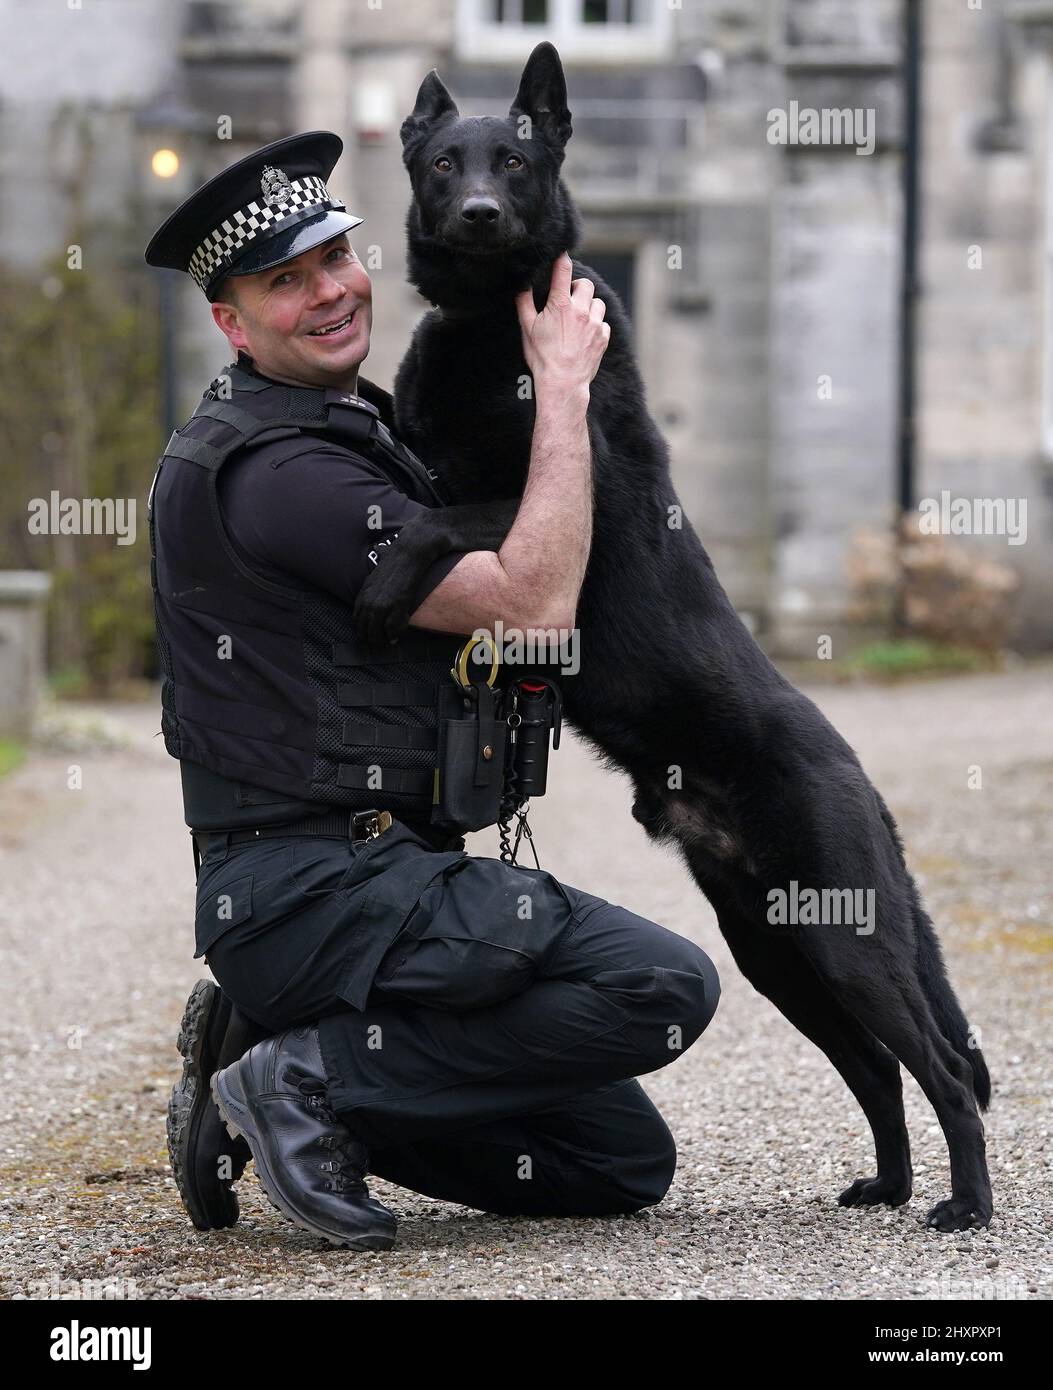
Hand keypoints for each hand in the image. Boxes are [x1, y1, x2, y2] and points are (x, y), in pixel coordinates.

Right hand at [514, 252, 609, 398]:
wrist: (563, 383)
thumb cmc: (542, 357)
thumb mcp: (527, 329)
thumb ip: (524, 303)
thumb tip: (522, 285)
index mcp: (560, 305)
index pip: (563, 271)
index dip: (562, 258)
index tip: (563, 252)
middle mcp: (581, 311)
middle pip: (585, 284)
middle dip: (577, 288)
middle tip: (568, 299)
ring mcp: (594, 324)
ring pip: (597, 303)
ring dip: (589, 306)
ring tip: (578, 319)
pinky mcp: (603, 338)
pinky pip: (603, 323)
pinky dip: (596, 325)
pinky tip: (585, 334)